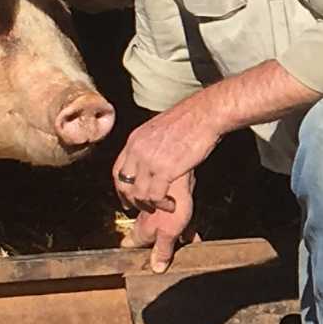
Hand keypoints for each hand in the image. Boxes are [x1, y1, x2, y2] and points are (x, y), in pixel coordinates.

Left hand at [114, 100, 219, 274]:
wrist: (204, 114)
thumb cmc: (190, 120)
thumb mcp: (160, 129)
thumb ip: (150, 144)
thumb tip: (152, 157)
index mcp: (135, 140)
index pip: (118, 170)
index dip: (121, 188)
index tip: (127, 198)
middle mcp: (137, 151)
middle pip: (124, 185)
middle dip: (132, 201)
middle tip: (142, 209)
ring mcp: (149, 161)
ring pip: (138, 194)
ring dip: (149, 205)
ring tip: (163, 206)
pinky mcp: (165, 170)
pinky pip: (155, 196)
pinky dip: (162, 204)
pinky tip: (172, 204)